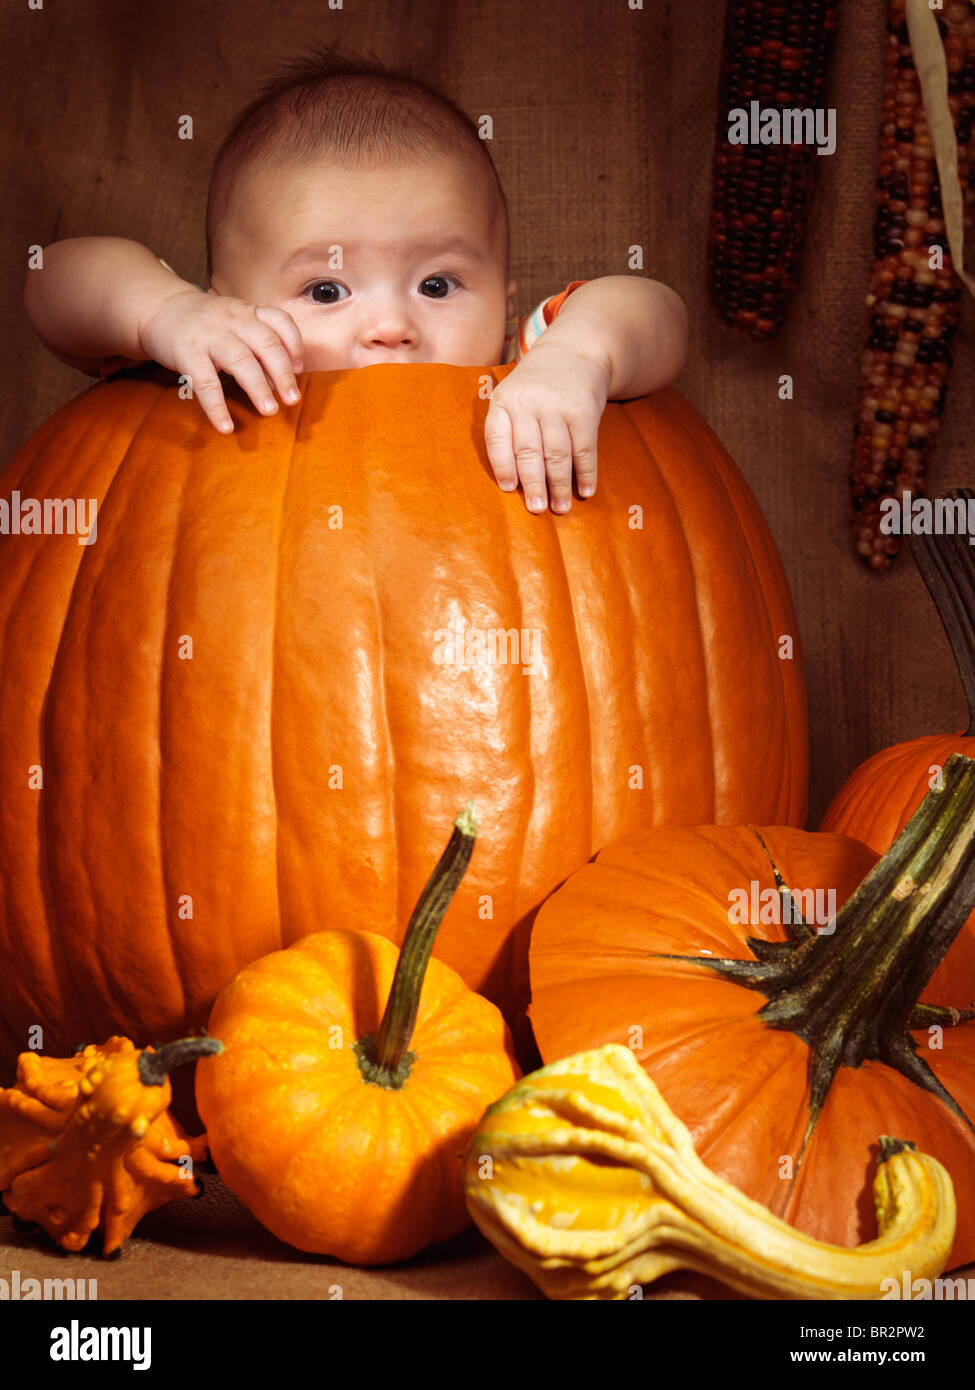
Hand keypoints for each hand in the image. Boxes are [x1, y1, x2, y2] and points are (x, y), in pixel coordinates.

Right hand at [138, 288, 304, 433]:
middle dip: (283, 373)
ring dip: (258, 388)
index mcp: (248, 312)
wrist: (160, 309)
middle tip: (293, 399)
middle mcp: (232, 319)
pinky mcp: (187, 352)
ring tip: (270, 411)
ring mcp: (209, 335)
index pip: (280, 321)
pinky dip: (217, 407)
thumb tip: (280, 381)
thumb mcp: (235, 322)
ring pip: (241, 360)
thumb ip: (257, 345)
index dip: (294, 345)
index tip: (300, 368)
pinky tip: (226, 427)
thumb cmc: (207, 324)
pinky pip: (206, 383)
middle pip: (266, 343)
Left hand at [483, 342, 609, 512]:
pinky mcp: (584, 411)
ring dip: (560, 485)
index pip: (497, 438)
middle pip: (529, 452)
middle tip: (536, 509)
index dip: (503, 466)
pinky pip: (584, 448)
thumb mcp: (512, 397)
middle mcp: (528, 402)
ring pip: (557, 454)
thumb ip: (507, 431)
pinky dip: (586, 473)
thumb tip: (512, 483)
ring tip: (561, 508)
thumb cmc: (535, 388)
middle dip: (533, 484)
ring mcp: (557, 406)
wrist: (573, 352)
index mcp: (504, 401)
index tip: (508, 489)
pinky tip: (586, 490)